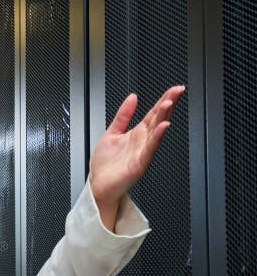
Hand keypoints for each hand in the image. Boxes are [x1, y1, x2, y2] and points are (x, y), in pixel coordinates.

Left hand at [89, 85, 185, 230]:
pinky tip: (162, 127)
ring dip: (163, 117)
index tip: (174, 89)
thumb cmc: (105, 165)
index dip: (164, 100)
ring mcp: (142, 152)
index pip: (154, 113)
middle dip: (168, 105)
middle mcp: (142, 141)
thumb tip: (132, 97)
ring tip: (168, 104)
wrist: (99, 186)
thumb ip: (123, 115)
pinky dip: (157, 138)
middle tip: (177, 91)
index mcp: (137, 133)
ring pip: (157, 132)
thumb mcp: (112, 133)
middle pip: (159, 119)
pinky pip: (150, 148)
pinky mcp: (139, 163)